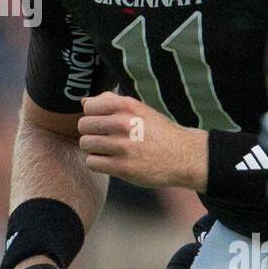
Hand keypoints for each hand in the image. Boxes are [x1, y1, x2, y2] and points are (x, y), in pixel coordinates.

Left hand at [77, 92, 208, 189]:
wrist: (184, 157)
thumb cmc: (158, 132)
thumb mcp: (139, 110)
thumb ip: (111, 102)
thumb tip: (84, 102)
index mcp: (127, 106)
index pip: (89, 106)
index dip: (92, 116)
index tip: (103, 123)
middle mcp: (123, 123)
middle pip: (83, 125)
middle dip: (91, 132)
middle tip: (104, 139)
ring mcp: (122, 146)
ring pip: (85, 144)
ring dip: (94, 149)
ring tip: (108, 151)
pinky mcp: (122, 167)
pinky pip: (92, 162)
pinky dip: (98, 163)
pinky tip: (110, 162)